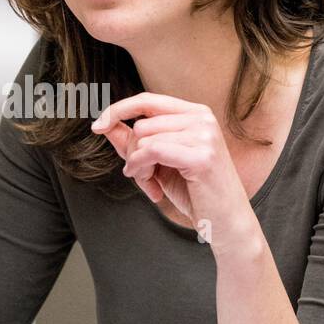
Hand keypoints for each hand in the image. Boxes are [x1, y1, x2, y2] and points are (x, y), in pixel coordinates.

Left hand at [91, 93, 255, 253]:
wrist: (226, 223)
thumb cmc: (195, 192)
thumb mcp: (159, 163)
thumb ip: (133, 142)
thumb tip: (104, 125)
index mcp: (195, 113)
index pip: (147, 100)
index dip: (118, 110)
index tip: (97, 126)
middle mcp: (202, 118)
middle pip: (142, 124)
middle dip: (134, 153)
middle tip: (145, 177)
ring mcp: (204, 135)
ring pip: (144, 139)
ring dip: (139, 167)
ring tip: (154, 184)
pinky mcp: (202, 155)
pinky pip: (151, 151)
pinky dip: (141, 170)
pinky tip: (152, 188)